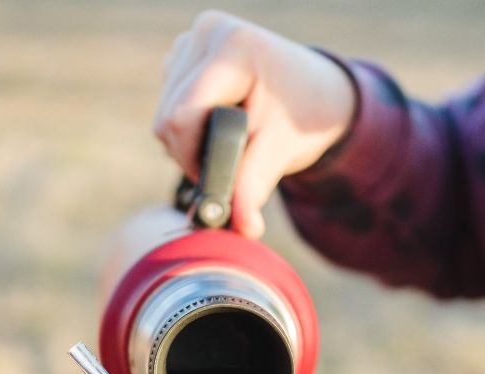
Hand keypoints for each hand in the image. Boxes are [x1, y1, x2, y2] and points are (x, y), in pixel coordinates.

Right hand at [153, 11, 356, 238]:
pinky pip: (168, 100)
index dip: (193, 157)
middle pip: (167, 115)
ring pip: (164, 111)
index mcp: (233, 47)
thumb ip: (254, 188)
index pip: (182, 115)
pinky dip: (188, 125)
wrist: (320, 93)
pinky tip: (217, 123)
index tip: (221, 178)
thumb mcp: (281, 150)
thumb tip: (243, 229)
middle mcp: (207, 33)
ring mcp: (193, 39)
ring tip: (227, 144)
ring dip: (188, 141)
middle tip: (229, 166)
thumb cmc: (304, 116)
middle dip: (191, 153)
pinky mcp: (187, 52)